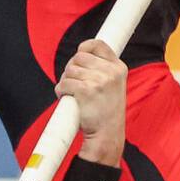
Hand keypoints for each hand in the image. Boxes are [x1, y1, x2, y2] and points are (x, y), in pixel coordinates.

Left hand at [55, 39, 125, 163]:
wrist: (107, 135)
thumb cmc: (107, 112)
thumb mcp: (115, 86)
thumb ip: (103, 70)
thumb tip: (80, 55)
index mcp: (119, 68)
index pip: (98, 45)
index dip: (85, 47)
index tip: (80, 53)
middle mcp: (110, 72)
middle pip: (79, 57)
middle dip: (71, 68)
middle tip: (72, 81)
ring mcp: (99, 81)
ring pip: (69, 70)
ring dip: (65, 81)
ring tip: (70, 93)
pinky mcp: (85, 91)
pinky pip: (64, 83)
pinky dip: (60, 91)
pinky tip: (66, 97)